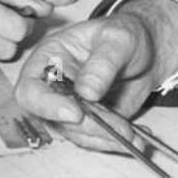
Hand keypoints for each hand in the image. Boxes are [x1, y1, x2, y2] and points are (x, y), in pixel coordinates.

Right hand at [14, 0, 177, 151]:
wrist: (146, 50)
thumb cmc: (124, 35)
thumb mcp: (119, 39)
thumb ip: (103, 63)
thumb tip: (86, 91)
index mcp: (49, 60)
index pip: (31, 90)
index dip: (47, 105)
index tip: (75, 113)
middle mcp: (55, 88)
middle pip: (54, 119)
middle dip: (87, 127)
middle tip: (116, 127)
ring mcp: (72, 108)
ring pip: (78, 134)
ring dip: (105, 137)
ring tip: (131, 133)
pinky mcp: (92, 122)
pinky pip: (98, 139)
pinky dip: (117, 142)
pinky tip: (137, 138)